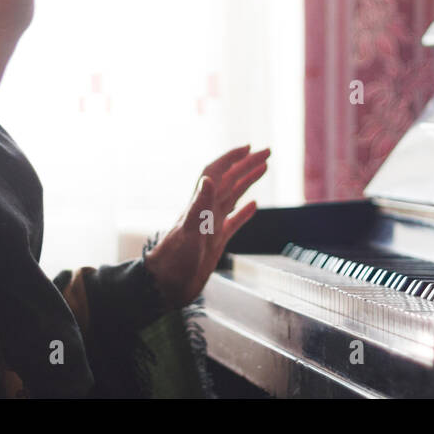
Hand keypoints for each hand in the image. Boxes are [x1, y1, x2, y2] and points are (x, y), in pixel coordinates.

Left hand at [143, 145, 269, 307]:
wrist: (167, 285)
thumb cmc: (175, 259)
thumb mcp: (190, 231)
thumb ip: (199, 205)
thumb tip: (208, 179)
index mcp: (201, 204)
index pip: (217, 173)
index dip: (231, 158)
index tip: (248, 147)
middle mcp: (207, 210)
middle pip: (229, 180)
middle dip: (247, 164)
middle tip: (266, 152)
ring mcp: (212, 225)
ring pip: (233, 196)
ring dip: (248, 181)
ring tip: (263, 169)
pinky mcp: (216, 241)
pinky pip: (234, 221)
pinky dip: (245, 211)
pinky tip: (254, 205)